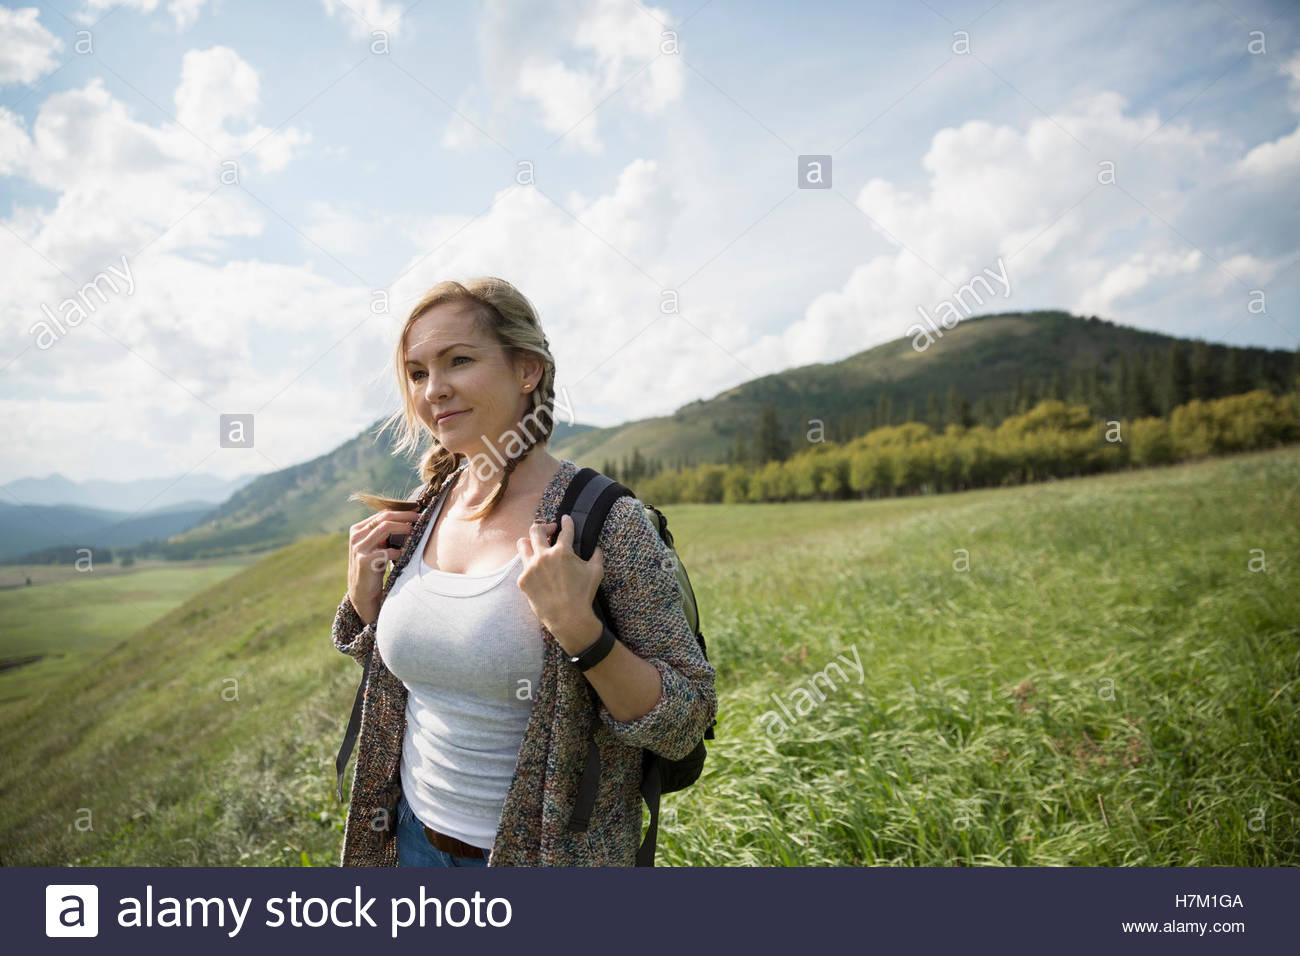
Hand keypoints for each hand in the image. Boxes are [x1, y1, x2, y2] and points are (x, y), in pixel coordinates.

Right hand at [347, 507, 418, 623]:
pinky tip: (404, 554)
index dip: (401, 511)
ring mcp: (359, 548)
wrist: (362, 591)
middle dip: (404, 515)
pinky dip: (399, 551)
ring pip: (384, 528)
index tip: (416, 511)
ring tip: (414, 530)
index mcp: (358, 529)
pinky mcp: (364, 561)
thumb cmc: (374, 565)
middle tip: (419, 517)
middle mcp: (356, 536)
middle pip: (384, 517)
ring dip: (403, 527)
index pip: (381, 514)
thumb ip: (384, 533)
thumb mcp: (376, 546)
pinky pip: (387, 551)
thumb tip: (408, 517)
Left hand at [516, 514, 603, 652]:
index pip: (565, 530)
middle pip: (535, 529)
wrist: (567, 617)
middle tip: (550, 530)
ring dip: (530, 542)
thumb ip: (596, 556)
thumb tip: (596, 548)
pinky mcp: (523, 580)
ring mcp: (531, 567)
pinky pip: (523, 566)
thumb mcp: (596, 572)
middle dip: (544, 526)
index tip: (565, 519)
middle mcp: (544, 556)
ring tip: (537, 546)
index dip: (566, 522)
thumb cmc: (583, 595)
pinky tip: (538, 571)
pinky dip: (531, 566)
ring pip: (522, 544)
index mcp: (563, 551)